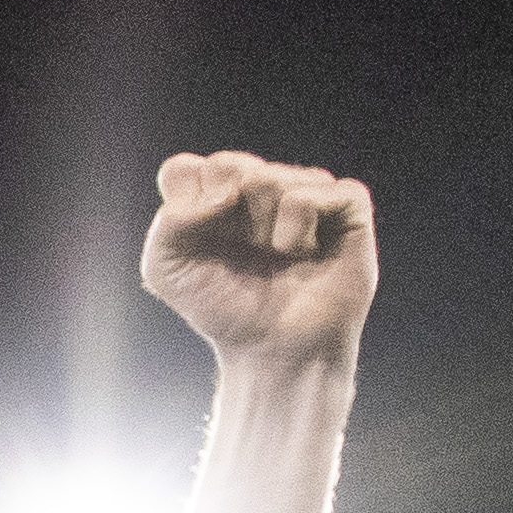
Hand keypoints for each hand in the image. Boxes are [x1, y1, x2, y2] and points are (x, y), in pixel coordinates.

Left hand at [140, 150, 378, 367]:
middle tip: (241, 250)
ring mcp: (304, 190)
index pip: (183, 167)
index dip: (184, 207)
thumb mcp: (167, 270)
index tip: (195, 243)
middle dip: (224, 218)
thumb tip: (222, 193)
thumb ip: (170, 223)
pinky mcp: (345, 204)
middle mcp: (258, 186)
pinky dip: (298, 231)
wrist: (272, 348)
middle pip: (226, 164)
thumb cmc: (223, 308)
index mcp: (212, 195)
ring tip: (276, 256)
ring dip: (262, 231)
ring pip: (268, 177)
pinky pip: (310, 194)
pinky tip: (305, 253)